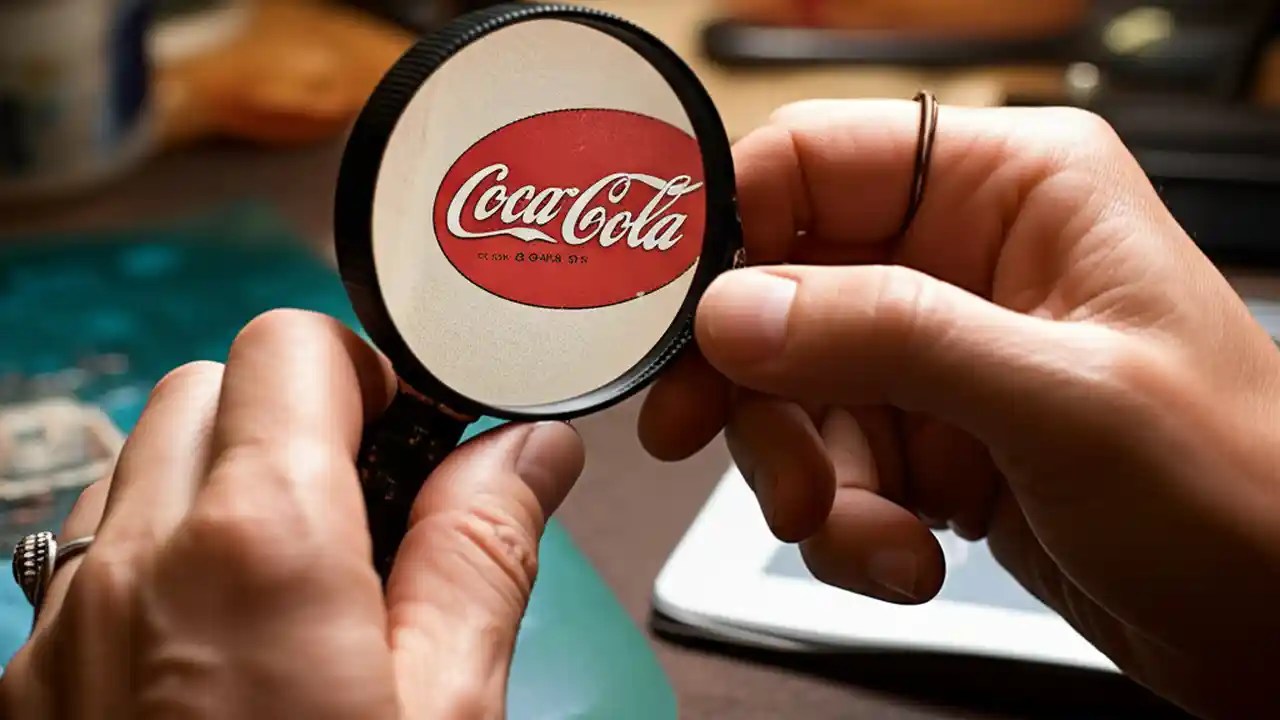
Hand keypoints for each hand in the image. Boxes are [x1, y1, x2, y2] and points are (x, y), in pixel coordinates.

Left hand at [0, 310, 583, 718]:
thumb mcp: (446, 717)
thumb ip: (482, 554)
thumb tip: (528, 453)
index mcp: (256, 548)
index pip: (290, 349)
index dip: (366, 371)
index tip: (411, 426)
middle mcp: (134, 566)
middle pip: (207, 388)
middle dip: (294, 415)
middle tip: (368, 502)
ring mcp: (62, 627)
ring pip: (140, 467)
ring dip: (222, 480)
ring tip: (301, 577)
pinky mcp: (27, 686)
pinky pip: (90, 558)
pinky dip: (161, 554)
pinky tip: (222, 642)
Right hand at [640, 100, 1279, 718]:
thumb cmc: (1243, 493)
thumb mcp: (1063, 402)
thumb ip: (892, 335)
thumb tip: (739, 306)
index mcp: (1014, 188)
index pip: (817, 159)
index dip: (730, 229)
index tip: (675, 315)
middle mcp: (966, 258)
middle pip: (783, 291)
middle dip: (765, 394)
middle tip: (771, 470)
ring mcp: (944, 353)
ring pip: (796, 393)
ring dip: (812, 480)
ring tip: (871, 537)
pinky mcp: (933, 436)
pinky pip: (831, 463)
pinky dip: (847, 524)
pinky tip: (906, 556)